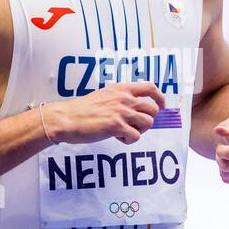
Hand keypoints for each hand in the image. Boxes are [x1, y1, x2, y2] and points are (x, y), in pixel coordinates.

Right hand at [46, 81, 166, 144]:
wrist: (67, 118)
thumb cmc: (82, 109)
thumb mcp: (104, 95)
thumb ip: (120, 98)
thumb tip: (134, 107)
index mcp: (121, 89)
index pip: (150, 88)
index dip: (160, 98)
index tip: (161, 107)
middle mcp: (124, 98)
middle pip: (153, 110)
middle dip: (147, 120)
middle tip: (134, 126)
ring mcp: (121, 112)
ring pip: (148, 123)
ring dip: (139, 131)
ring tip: (124, 132)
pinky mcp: (116, 126)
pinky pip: (136, 136)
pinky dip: (128, 140)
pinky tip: (116, 137)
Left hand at [213, 116, 228, 184]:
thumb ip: (227, 125)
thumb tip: (219, 130)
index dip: (220, 151)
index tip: (221, 145)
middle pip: (226, 167)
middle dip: (220, 158)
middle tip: (224, 149)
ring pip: (225, 175)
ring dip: (222, 165)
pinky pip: (228, 180)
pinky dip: (226, 172)